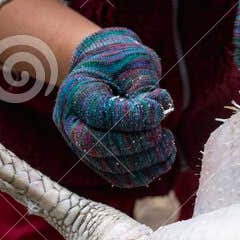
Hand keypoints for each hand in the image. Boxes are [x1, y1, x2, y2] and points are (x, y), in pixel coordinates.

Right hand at [52, 28, 176, 186]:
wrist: (104, 69)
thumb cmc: (121, 62)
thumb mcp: (133, 62)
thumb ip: (143, 86)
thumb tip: (160, 109)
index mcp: (76, 93)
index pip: (100, 113)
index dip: (133, 117)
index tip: (158, 109)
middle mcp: (71, 123)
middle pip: (97, 145)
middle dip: (137, 144)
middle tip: (163, 133)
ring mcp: (80, 145)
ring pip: (109, 166)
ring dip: (146, 161)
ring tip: (168, 143)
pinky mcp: (98, 160)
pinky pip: (119, 177)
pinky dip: (146, 172)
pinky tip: (164, 156)